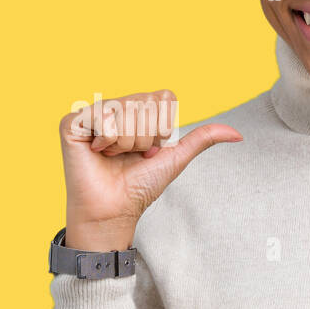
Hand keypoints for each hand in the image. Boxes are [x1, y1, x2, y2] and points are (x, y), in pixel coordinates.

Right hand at [60, 89, 242, 250]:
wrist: (114, 211)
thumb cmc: (139, 187)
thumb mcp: (175, 159)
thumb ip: (202, 139)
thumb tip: (238, 134)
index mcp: (135, 111)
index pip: (162, 97)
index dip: (162, 127)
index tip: (151, 150)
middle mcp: (113, 108)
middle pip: (145, 102)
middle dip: (145, 136)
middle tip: (130, 155)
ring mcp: (91, 114)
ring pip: (124, 108)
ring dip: (126, 140)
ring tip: (112, 155)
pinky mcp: (71, 123)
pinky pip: (101, 116)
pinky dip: (107, 139)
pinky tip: (97, 152)